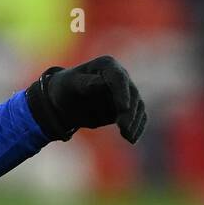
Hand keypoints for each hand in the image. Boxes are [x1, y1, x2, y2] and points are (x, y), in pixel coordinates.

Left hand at [25, 54, 147, 143]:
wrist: (65, 102)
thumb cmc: (65, 88)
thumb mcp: (70, 84)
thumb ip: (85, 83)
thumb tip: (102, 83)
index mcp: (107, 65)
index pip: (119, 78)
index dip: (122, 93)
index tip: (123, 108)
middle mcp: (120, 76)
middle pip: (132, 94)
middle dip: (129, 113)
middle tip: (123, 129)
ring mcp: (126, 92)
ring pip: (137, 107)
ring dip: (134, 123)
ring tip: (128, 138)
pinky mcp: (128, 107)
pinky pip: (138, 117)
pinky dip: (137, 128)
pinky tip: (132, 139)